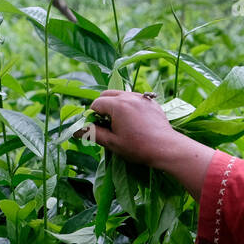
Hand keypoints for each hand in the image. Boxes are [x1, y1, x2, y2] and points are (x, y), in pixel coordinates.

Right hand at [78, 91, 213, 195]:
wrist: (167, 148)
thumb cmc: (139, 147)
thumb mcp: (113, 143)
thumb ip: (93, 133)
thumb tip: (76, 130)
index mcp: (117, 104)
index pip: (96, 104)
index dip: (94, 116)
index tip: (99, 129)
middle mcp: (129, 96)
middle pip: (107, 94)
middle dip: (103, 107)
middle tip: (108, 125)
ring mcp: (142, 98)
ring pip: (121, 95)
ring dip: (116, 105)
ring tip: (121, 124)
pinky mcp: (152, 102)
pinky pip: (135, 99)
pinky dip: (130, 106)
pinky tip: (135, 122)